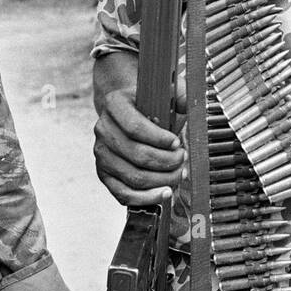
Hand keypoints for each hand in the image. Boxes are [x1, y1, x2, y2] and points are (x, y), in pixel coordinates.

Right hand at [94, 84, 184, 206]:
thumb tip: (189, 103)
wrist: (128, 114)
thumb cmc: (150, 106)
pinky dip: (146, 197)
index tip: (177, 142)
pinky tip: (165, 193)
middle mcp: (103, 130)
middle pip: (136, 154)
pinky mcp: (104, 174)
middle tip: (183, 159)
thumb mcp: (164, 93)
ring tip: (179, 174)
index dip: (159, 139)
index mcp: (114, 104)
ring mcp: (101, 154)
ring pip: (133, 176)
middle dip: (166, 161)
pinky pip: (123, 193)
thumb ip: (179, 95)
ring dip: (161, 180)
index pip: (134, 127)